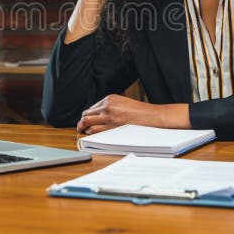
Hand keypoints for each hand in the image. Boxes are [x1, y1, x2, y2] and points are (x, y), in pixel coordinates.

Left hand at [76, 94, 190, 134]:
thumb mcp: (124, 103)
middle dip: (82, 121)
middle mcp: (107, 105)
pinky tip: (89, 136)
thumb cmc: (141, 112)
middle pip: (86, 114)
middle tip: (80, 127)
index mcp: (110, 98)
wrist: (152, 117)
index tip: (86, 120)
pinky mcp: (111, 126)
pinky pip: (93, 131)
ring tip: (81, 132)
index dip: (88, 115)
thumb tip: (100, 115)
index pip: (92, 108)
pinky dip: (89, 133)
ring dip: (82, 127)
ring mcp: (108, 116)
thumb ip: (112, 107)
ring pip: (86, 122)